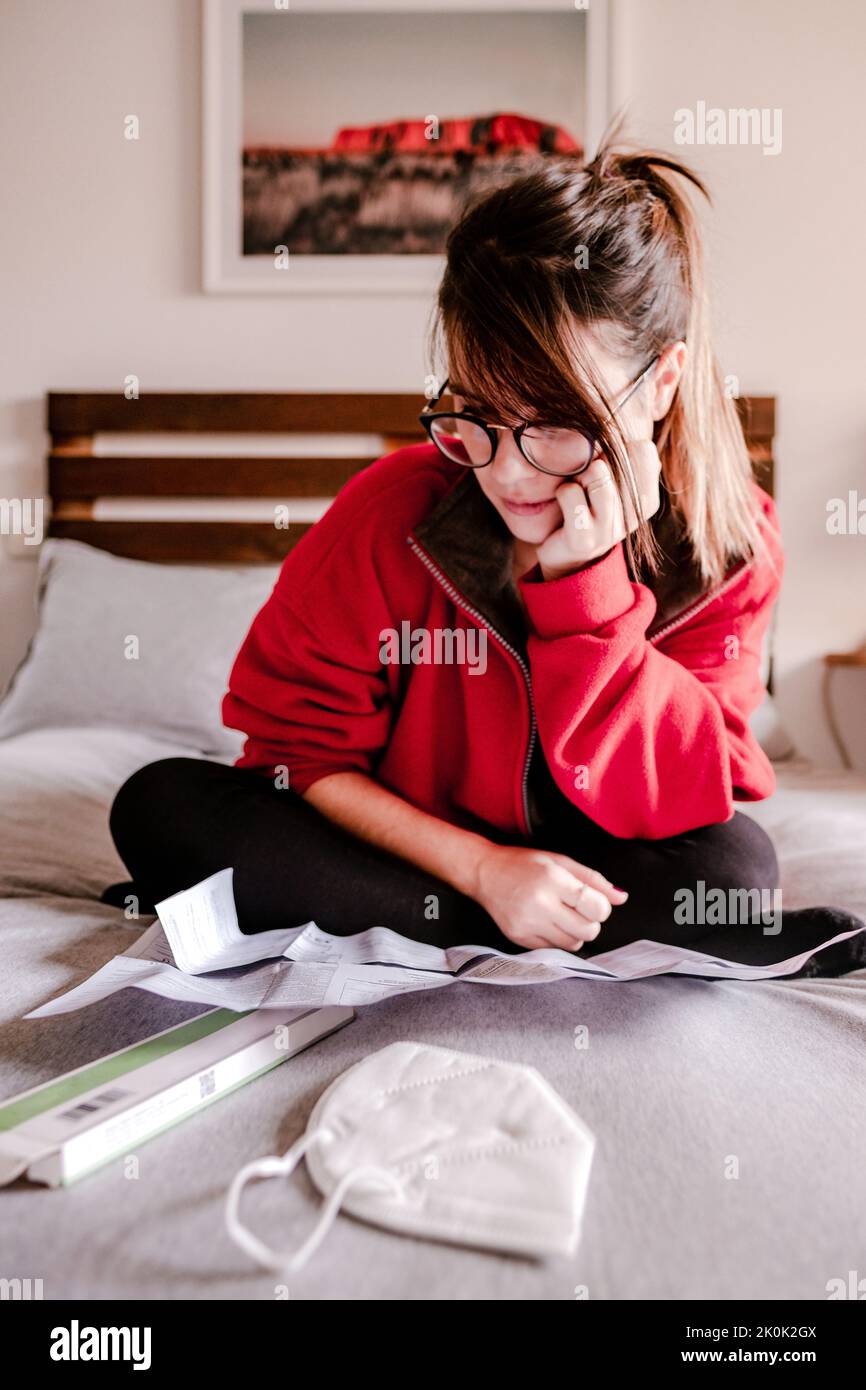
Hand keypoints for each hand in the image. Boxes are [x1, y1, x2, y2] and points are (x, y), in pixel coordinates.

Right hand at [474, 843, 628, 951]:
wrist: (484, 873)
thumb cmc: (524, 864)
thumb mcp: (560, 861)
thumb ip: (593, 880)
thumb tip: (621, 898)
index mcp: (552, 880)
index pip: (595, 907)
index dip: (601, 907)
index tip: (592, 900)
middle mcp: (539, 904)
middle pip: (588, 930)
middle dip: (590, 922)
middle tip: (578, 909)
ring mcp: (527, 924)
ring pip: (573, 944)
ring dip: (575, 932)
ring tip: (561, 915)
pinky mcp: (519, 938)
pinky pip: (553, 949)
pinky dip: (557, 938)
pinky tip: (547, 922)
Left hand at [535, 439, 661, 581]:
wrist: (566, 556)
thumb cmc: (589, 509)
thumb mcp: (615, 484)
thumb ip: (629, 461)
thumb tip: (640, 441)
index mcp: (647, 501)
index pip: (644, 451)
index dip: (620, 448)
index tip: (608, 466)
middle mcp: (633, 517)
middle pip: (617, 460)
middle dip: (595, 461)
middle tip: (586, 480)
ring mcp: (608, 531)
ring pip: (597, 474)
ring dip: (579, 475)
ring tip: (577, 488)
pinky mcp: (583, 539)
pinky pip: (571, 493)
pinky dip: (563, 491)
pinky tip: (565, 502)